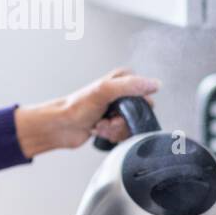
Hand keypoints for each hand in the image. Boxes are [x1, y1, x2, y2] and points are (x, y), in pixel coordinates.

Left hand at [13, 67, 161, 157]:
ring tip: (100, 125)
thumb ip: (130, 86)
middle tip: (108, 120)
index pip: (145, 95)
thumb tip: (155, 84)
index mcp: (122, 79)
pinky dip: (111, 135)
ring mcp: (116, 109)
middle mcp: (121, 93)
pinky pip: (123, 134)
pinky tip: (98, 130)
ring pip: (130, 126)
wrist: (60, 126)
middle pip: (138, 114)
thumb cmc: (76, 106)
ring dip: (115, 130)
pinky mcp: (112, 123)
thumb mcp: (104, 91)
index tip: (120, 110)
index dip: (135, 108)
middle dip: (123, 122)